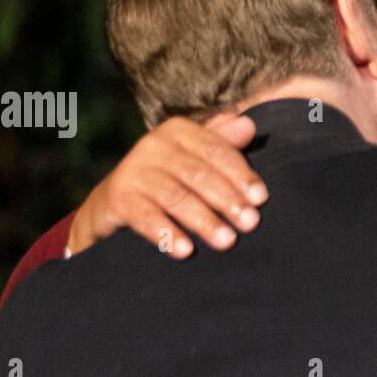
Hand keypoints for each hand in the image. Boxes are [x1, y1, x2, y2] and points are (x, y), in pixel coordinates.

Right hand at [67, 112, 267, 257]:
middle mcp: (154, 144)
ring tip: (227, 241)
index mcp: (179, 131)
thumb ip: (222, 144)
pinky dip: (167, 233)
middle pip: (199, 174)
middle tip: (250, 223)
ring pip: (176, 196)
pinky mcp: (118, 196)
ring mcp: (133, 170)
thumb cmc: (168, 178)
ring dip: (204, 220)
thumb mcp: (195, 158)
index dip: (240, 174)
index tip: (261, 198)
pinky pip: (146, 217)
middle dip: (227, 200)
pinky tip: (185, 250)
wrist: (115, 201)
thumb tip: (249, 125)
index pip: (216, 151)